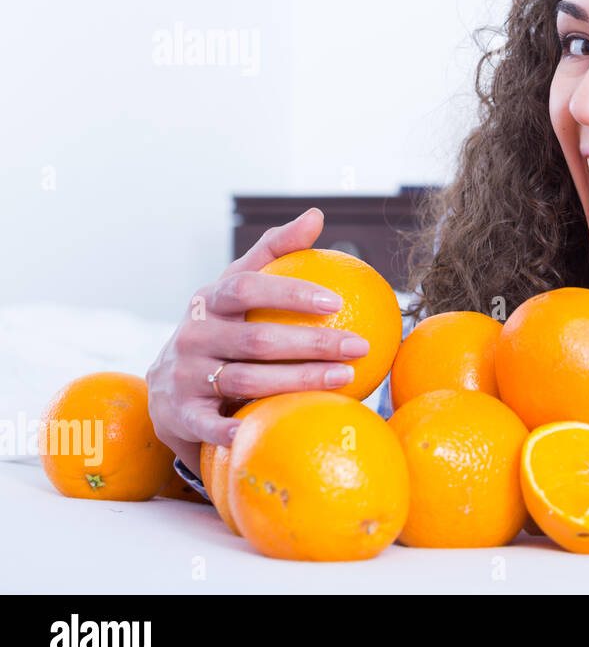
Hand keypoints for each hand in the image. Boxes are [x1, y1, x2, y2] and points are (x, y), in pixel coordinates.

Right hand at [145, 208, 370, 472]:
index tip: (336, 301)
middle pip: (257, 340)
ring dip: (299, 381)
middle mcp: (192, 335)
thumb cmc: (222, 327)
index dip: (290, 293)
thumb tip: (316, 215)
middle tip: (359, 346)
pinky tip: (274, 430)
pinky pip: (212, 426)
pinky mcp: (182, 415)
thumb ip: (275, 252)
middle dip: (312, 344)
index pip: (247, 288)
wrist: (170, 388)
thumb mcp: (238, 289)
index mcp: (207, 301)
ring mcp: (184, 376)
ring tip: (346, 378)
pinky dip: (236, 430)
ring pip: (247, 381)